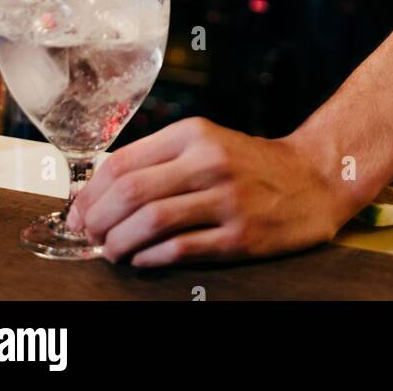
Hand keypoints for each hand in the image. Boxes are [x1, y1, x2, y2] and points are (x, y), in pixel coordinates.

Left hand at [66, 117, 353, 265]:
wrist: (313, 178)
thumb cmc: (252, 163)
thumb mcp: (207, 143)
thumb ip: (161, 159)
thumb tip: (103, 190)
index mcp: (195, 134)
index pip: (124, 161)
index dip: (91, 192)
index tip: (78, 210)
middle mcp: (209, 161)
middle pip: (131, 192)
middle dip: (98, 220)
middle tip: (88, 235)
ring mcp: (226, 199)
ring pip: (151, 222)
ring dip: (119, 243)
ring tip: (110, 251)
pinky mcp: (240, 235)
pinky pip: (180, 249)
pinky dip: (151, 257)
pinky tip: (141, 259)